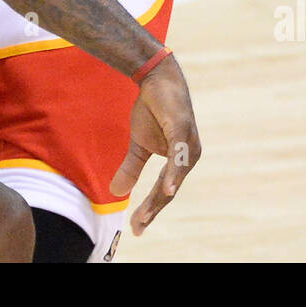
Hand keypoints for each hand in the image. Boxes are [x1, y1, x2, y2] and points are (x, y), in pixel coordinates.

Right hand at [111, 55, 201, 234]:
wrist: (155, 78)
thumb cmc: (151, 110)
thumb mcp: (138, 144)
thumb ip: (131, 168)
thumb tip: (116, 193)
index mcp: (180, 161)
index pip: (164, 192)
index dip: (150, 209)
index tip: (136, 228)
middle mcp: (189, 156)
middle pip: (169, 190)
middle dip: (152, 210)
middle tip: (138, 227)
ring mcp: (188, 144)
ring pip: (173, 178)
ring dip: (159, 198)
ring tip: (146, 216)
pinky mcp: (182, 130)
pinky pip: (177, 157)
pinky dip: (173, 174)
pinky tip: (168, 190)